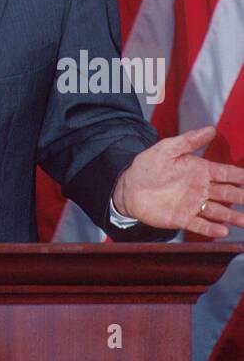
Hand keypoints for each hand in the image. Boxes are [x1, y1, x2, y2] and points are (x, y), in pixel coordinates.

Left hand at [112, 126, 243, 238]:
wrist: (128, 187)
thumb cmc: (148, 165)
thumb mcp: (167, 148)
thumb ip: (189, 140)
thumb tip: (212, 129)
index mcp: (200, 170)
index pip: (226, 173)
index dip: (240, 176)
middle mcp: (201, 188)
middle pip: (227, 193)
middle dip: (242, 196)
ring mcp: (193, 205)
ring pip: (218, 211)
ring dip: (233, 216)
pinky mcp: (182, 219)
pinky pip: (200, 225)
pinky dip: (211, 228)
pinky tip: (223, 231)